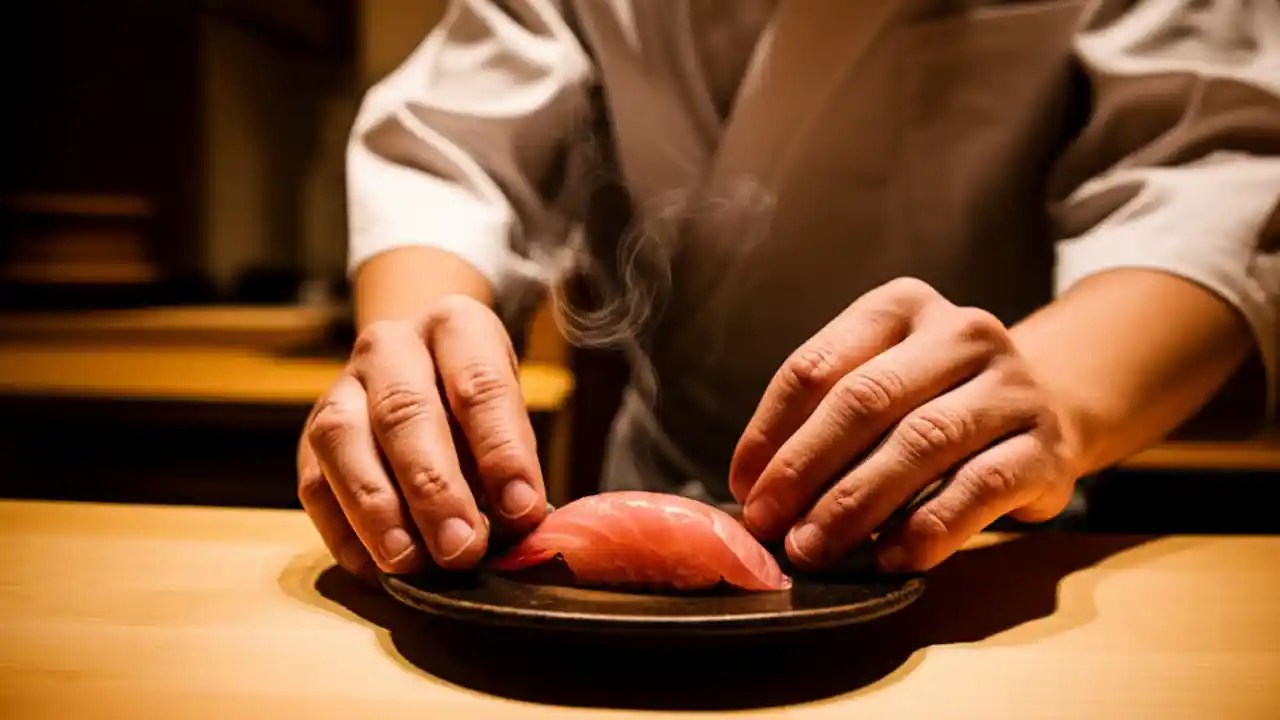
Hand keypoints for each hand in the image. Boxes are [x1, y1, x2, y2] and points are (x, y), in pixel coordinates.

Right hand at [296, 295, 546, 581]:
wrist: (421, 368)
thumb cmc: (478, 404)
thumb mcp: (511, 412)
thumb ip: (514, 464)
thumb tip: (518, 529)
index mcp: (456, 328)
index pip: (479, 385)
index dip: (502, 451)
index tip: (521, 510)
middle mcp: (392, 346)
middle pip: (404, 412)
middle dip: (434, 487)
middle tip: (461, 547)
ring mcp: (342, 386)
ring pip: (343, 440)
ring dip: (376, 509)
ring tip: (408, 562)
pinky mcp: (308, 434)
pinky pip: (314, 483)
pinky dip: (343, 532)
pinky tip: (375, 568)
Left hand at [729, 278, 1083, 572]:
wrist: (1051, 407)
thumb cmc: (936, 401)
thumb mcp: (882, 384)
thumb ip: (825, 419)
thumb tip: (755, 488)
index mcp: (901, 307)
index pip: (817, 366)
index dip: (770, 430)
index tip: (744, 485)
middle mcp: (961, 332)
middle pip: (865, 400)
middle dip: (805, 468)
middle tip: (768, 524)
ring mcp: (1012, 385)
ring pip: (921, 441)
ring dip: (856, 503)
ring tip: (814, 547)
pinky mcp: (1047, 445)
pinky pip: (981, 487)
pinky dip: (929, 528)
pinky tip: (891, 558)